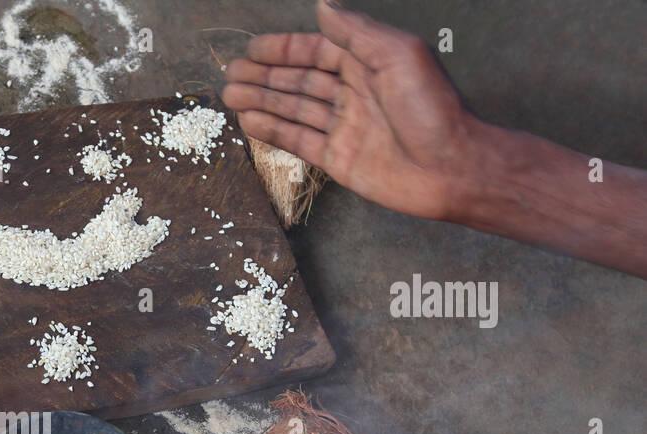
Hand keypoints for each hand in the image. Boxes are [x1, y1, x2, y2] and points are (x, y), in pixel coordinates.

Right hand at [223, 0, 480, 221]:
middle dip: (264, 76)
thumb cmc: (433, 109)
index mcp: (368, 64)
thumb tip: (323, 6)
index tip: (252, 50)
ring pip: (293, 110)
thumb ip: (358, 32)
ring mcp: (344, 127)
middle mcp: (353, 93)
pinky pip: (299, 141)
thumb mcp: (400, 55)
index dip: (283, 49)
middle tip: (229, 75)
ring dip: (261, 102)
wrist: (452, 168)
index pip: (316, 51)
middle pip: (299, 81)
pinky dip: (273, 132)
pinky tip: (249, 123)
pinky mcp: (339, 159)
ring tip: (229, 96)